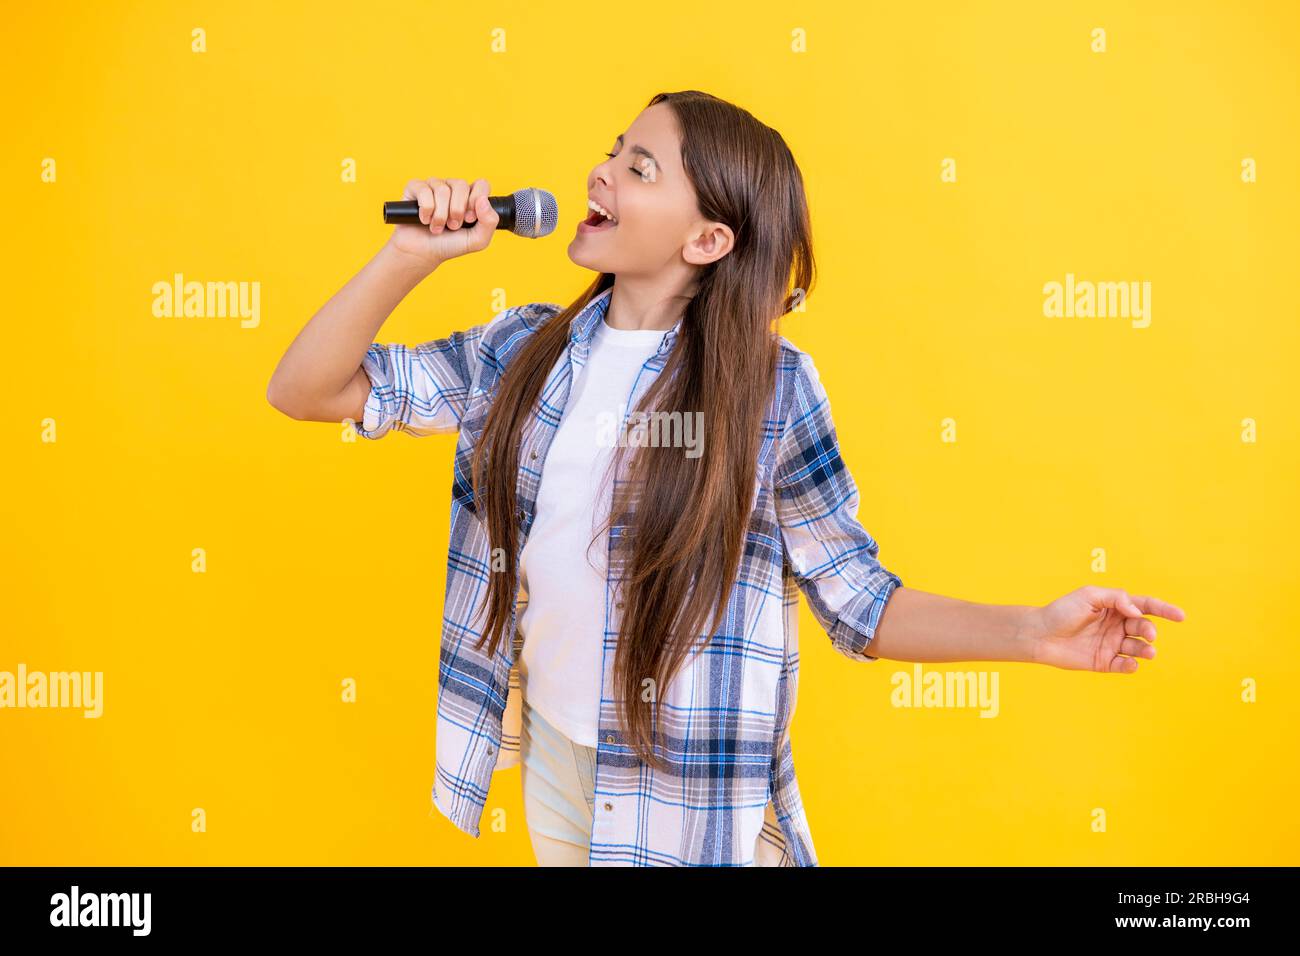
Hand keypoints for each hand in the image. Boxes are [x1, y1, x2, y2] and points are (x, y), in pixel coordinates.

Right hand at [386, 176, 499, 268]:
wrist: (423, 254)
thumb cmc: (449, 245)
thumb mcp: (477, 240)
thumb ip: (489, 222)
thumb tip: (483, 200)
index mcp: (469, 197)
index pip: (481, 184)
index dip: (476, 199)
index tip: (470, 218)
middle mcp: (452, 188)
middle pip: (461, 185)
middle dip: (457, 211)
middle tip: (452, 226)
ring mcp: (434, 186)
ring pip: (442, 190)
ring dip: (440, 216)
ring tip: (437, 227)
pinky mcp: (415, 188)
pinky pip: (424, 191)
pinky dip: (426, 210)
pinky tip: (424, 220)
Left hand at [1022, 586, 1185, 672]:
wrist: (1040, 634)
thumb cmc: (1062, 611)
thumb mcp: (1088, 595)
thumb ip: (1115, 598)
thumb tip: (1136, 610)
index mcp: (1116, 607)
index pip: (1146, 606)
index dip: (1165, 610)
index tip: (1181, 616)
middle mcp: (1117, 626)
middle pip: (1144, 627)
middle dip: (1150, 630)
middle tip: (1149, 634)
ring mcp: (1112, 645)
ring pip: (1139, 648)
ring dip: (1147, 650)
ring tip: (1148, 651)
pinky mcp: (1105, 662)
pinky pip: (1125, 666)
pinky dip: (1132, 665)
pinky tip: (1131, 663)